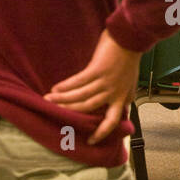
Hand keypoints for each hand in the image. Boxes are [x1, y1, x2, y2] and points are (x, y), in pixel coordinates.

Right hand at [45, 30, 140, 144]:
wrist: (130, 38)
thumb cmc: (129, 57)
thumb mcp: (130, 81)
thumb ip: (125, 95)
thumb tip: (123, 106)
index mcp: (122, 97)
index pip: (112, 121)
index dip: (102, 132)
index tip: (91, 141)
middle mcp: (113, 92)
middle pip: (88, 108)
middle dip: (70, 112)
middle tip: (55, 113)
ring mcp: (106, 82)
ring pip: (81, 96)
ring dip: (63, 99)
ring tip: (49, 100)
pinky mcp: (98, 70)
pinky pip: (79, 82)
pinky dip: (66, 86)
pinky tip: (56, 88)